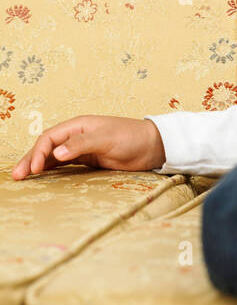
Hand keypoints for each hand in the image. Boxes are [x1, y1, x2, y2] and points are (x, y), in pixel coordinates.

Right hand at [10, 115, 165, 178]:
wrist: (152, 146)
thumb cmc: (131, 137)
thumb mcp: (107, 138)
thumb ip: (82, 144)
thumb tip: (57, 152)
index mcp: (78, 125)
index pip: (50, 137)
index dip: (38, 152)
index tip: (34, 169)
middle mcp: (76, 135)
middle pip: (46, 147)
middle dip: (31, 160)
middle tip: (17, 176)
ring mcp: (80, 148)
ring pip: (52, 156)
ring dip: (38, 166)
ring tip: (22, 178)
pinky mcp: (87, 159)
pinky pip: (63, 164)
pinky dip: (50, 170)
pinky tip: (41, 177)